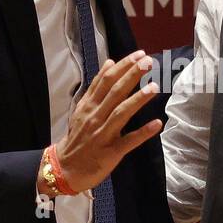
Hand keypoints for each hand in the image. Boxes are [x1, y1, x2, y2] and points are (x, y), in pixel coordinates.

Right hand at [51, 50, 161, 192]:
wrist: (65, 168)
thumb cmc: (78, 137)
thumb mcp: (82, 108)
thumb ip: (97, 87)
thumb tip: (109, 62)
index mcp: (89, 105)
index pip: (106, 80)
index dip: (123, 66)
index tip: (139, 54)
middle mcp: (95, 117)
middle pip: (115, 92)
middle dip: (132, 75)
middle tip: (149, 61)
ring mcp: (103, 134)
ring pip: (121, 113)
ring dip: (138, 99)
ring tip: (154, 86)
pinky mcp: (111, 152)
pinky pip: (128, 141)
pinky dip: (142, 132)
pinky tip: (157, 123)